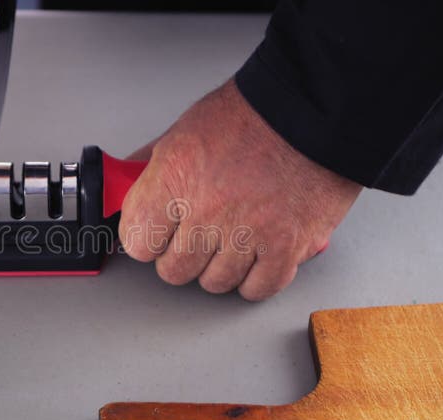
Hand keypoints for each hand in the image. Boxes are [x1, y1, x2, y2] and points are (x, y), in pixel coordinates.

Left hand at [119, 79, 361, 299]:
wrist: (316, 108)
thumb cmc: (254, 114)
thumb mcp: (185, 130)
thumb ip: (152, 167)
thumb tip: (126, 182)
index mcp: (175, 178)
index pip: (137, 241)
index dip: (147, 238)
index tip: (158, 233)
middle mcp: (206, 211)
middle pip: (174, 270)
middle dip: (183, 255)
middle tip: (198, 235)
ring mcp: (247, 233)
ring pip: (214, 283)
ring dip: (221, 266)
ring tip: (233, 238)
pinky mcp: (286, 248)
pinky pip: (257, 288)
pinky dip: (256, 278)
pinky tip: (257, 256)